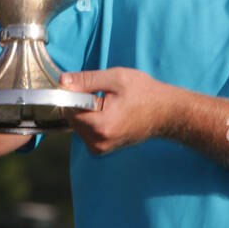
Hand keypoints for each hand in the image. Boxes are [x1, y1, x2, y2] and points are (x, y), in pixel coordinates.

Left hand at [59, 68, 178, 155]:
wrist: (165, 113)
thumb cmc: (145, 93)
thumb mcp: (116, 78)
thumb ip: (87, 79)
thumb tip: (63, 81)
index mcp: (101, 125)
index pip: (68, 109)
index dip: (74, 93)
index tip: (88, 86)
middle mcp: (98, 142)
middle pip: (71, 118)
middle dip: (81, 103)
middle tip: (104, 94)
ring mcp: (100, 148)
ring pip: (77, 124)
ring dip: (86, 112)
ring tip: (109, 104)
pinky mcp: (102, 149)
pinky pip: (85, 131)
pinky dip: (92, 120)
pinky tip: (109, 113)